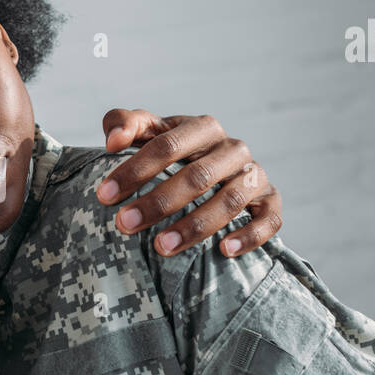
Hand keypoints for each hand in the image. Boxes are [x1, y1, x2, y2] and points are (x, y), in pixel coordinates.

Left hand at [96, 109, 282, 258]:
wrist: (216, 163)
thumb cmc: (173, 149)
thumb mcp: (149, 131)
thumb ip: (123, 124)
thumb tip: (112, 142)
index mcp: (202, 128)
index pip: (166, 146)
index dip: (135, 170)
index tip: (104, 196)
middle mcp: (232, 149)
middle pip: (197, 176)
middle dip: (158, 203)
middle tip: (124, 225)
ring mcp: (254, 174)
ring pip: (230, 200)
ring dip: (196, 226)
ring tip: (161, 247)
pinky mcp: (270, 200)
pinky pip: (270, 218)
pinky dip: (251, 235)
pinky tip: (224, 250)